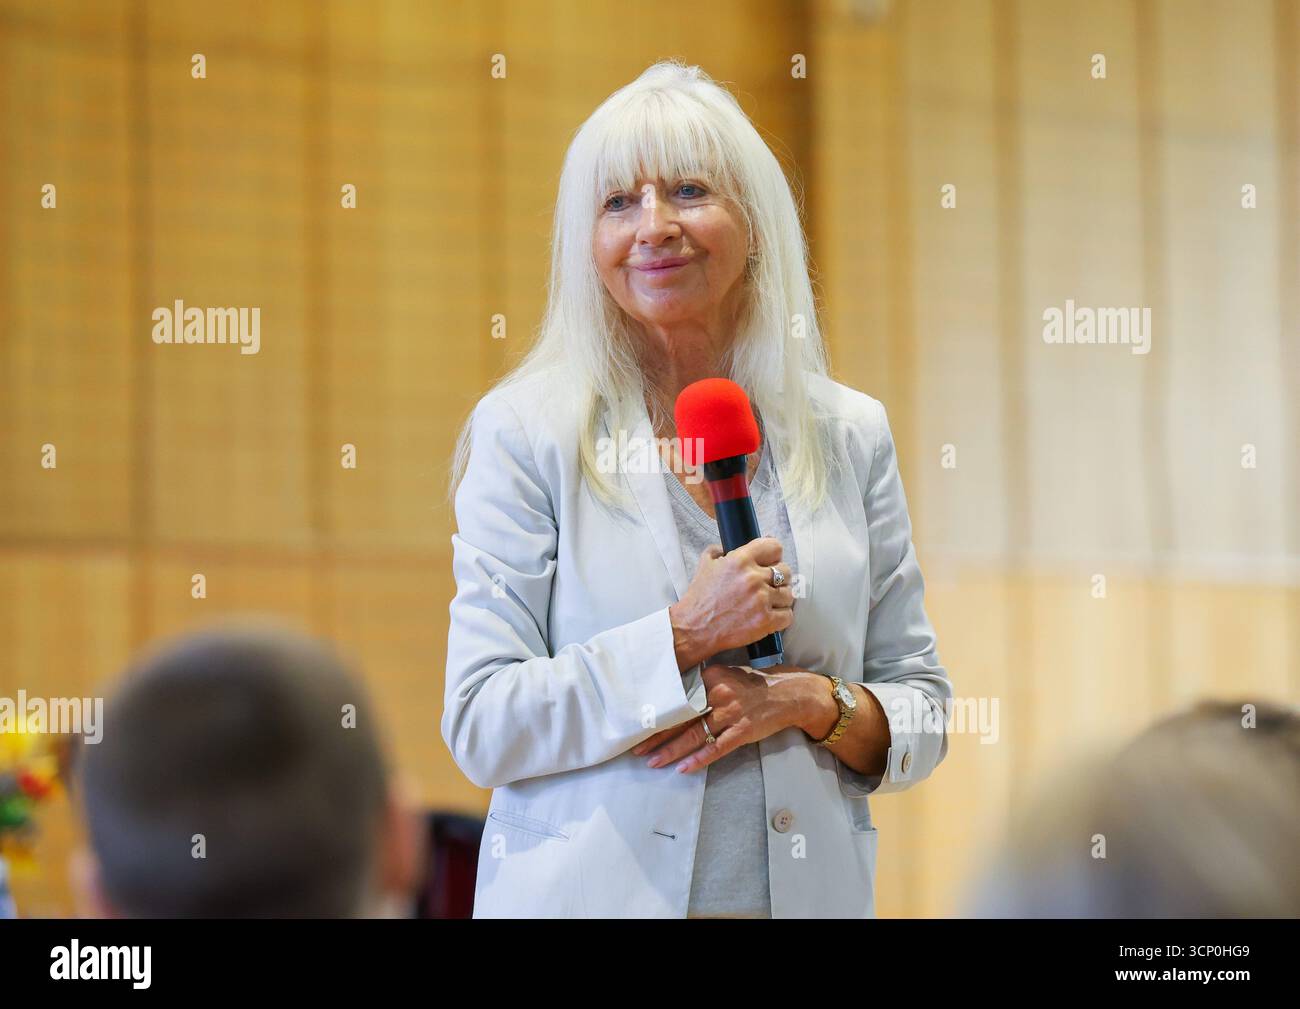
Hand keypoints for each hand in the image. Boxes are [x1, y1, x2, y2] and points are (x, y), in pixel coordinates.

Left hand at [630, 664, 830, 773]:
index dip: (656, 712)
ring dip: (671, 751)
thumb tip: (669, 695)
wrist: (788, 693)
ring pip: (694, 735)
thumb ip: (700, 684)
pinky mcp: (743, 731)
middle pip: (681, 718)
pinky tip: (683, 768)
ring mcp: (731, 713)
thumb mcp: (725, 675)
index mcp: (710, 677)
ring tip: (652, 761)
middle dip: (655, 735)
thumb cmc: (753, 685)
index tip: (637, 722)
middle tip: (634, 747)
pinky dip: (699, 759)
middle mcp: (718, 694)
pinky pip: (716, 748)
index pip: (676, 698)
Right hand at [668, 538, 794, 670]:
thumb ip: (720, 550)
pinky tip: (771, 616)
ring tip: (769, 602)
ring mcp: (761, 600)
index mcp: (740, 560)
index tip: (771, 561)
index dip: (774, 555)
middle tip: (769, 585)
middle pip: (786, 571)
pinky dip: (781, 617)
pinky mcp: (765, 621)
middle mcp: (753, 578)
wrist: (694, 628)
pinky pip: (788, 615)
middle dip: (779, 577)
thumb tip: (732, 547)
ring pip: (789, 594)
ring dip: (781, 598)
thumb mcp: (706, 563)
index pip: (774, 547)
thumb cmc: (699, 598)